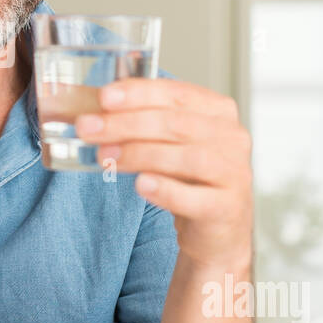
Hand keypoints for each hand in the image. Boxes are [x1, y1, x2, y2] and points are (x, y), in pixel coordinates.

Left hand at [76, 79, 252, 272]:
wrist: (216, 228)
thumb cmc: (187, 178)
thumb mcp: (167, 143)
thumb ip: (138, 122)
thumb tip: (88, 110)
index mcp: (218, 111)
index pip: (176, 93)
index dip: (139, 93)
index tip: (104, 97)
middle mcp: (232, 138)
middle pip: (175, 124)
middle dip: (126, 124)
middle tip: (88, 128)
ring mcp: (234, 173)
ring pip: (186, 158)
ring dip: (139, 154)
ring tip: (105, 156)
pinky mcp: (228, 207)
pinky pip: (195, 197)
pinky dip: (166, 190)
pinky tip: (140, 184)